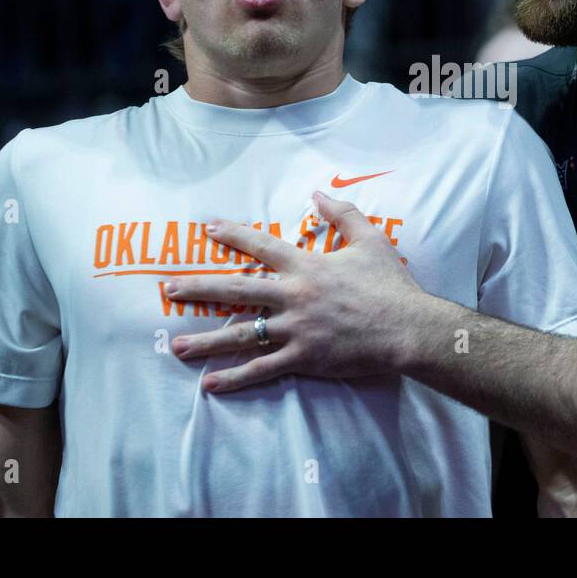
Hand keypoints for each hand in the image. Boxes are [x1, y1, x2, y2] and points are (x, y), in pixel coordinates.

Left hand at [166, 191, 434, 392]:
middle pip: (235, 289)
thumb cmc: (391, 285)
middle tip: (168, 288)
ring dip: (205, 341)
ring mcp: (295, 329)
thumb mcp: (370, 240)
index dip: (232, 235)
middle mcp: (293, 295)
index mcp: (307, 266)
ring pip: (240, 335)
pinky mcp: (303, 357)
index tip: (207, 228)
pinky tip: (209, 385)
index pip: (261, 246)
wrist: (407, 328)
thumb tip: (318, 192)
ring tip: (175, 347)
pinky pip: (262, 369)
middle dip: (198, 288)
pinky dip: (235, 378)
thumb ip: (342, 214)